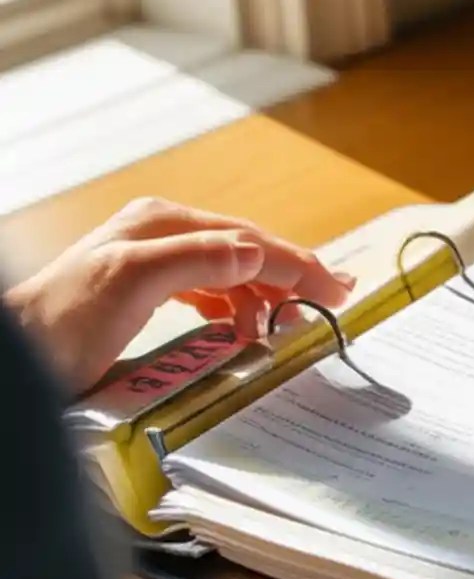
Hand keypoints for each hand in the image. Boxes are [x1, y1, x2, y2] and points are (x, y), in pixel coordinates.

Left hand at [4, 197, 354, 395]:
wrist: (19, 355)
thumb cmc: (62, 324)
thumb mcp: (129, 283)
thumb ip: (195, 261)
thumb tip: (255, 255)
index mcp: (165, 223)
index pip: (251, 240)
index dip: (299, 265)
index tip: (337, 291)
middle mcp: (164, 233)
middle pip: (248, 251)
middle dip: (294, 276)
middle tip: (334, 301)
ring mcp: (155, 260)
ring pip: (234, 272)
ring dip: (267, 297)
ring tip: (290, 327)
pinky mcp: (148, 290)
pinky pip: (213, 292)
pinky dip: (239, 308)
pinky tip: (245, 328)